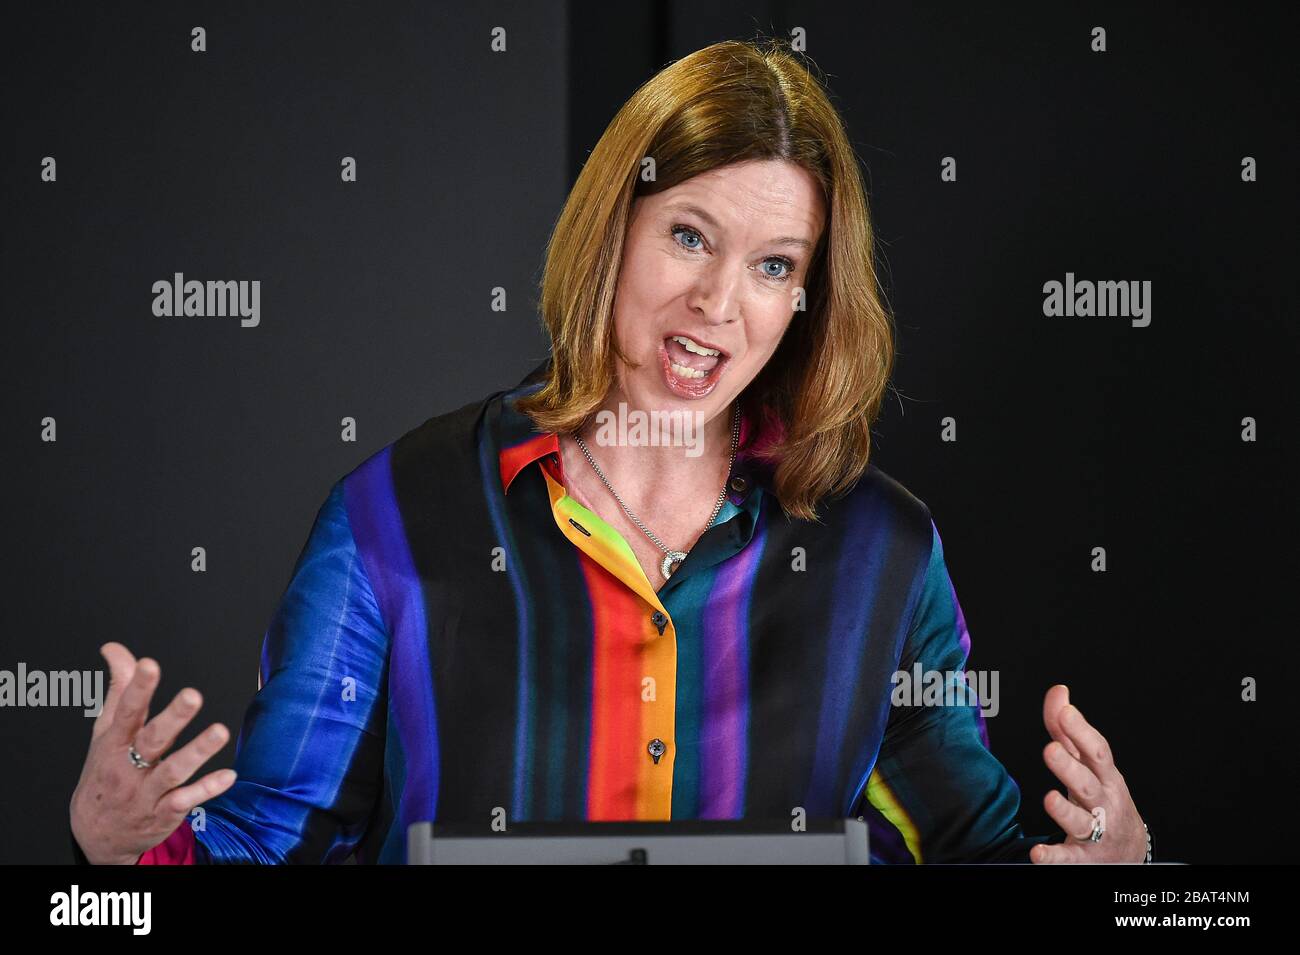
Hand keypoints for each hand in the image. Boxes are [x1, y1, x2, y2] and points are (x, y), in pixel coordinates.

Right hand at [69, 642, 237, 863]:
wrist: (95, 834)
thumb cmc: (105, 772)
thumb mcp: (105, 732)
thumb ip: (118, 689)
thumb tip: (115, 649)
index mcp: (115, 742)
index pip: (126, 712)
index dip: (137, 688)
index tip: (149, 664)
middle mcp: (129, 767)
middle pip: (152, 740)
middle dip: (172, 718)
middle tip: (193, 695)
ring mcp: (146, 792)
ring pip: (173, 771)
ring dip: (198, 752)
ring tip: (221, 731)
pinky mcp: (163, 812)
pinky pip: (185, 800)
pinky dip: (206, 789)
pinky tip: (229, 776)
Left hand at [1029, 684, 1146, 863]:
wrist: (1128, 850)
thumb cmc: (1102, 796)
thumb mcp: (1090, 764)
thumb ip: (1068, 730)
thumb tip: (1058, 691)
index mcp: (1105, 776)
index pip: (1097, 752)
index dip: (1082, 731)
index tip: (1066, 711)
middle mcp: (1103, 802)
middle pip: (1087, 784)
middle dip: (1070, 768)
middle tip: (1050, 749)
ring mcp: (1096, 831)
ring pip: (1081, 821)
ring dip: (1064, 811)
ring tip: (1049, 799)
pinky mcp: (1084, 857)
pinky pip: (1069, 858)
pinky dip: (1054, 857)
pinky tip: (1037, 854)